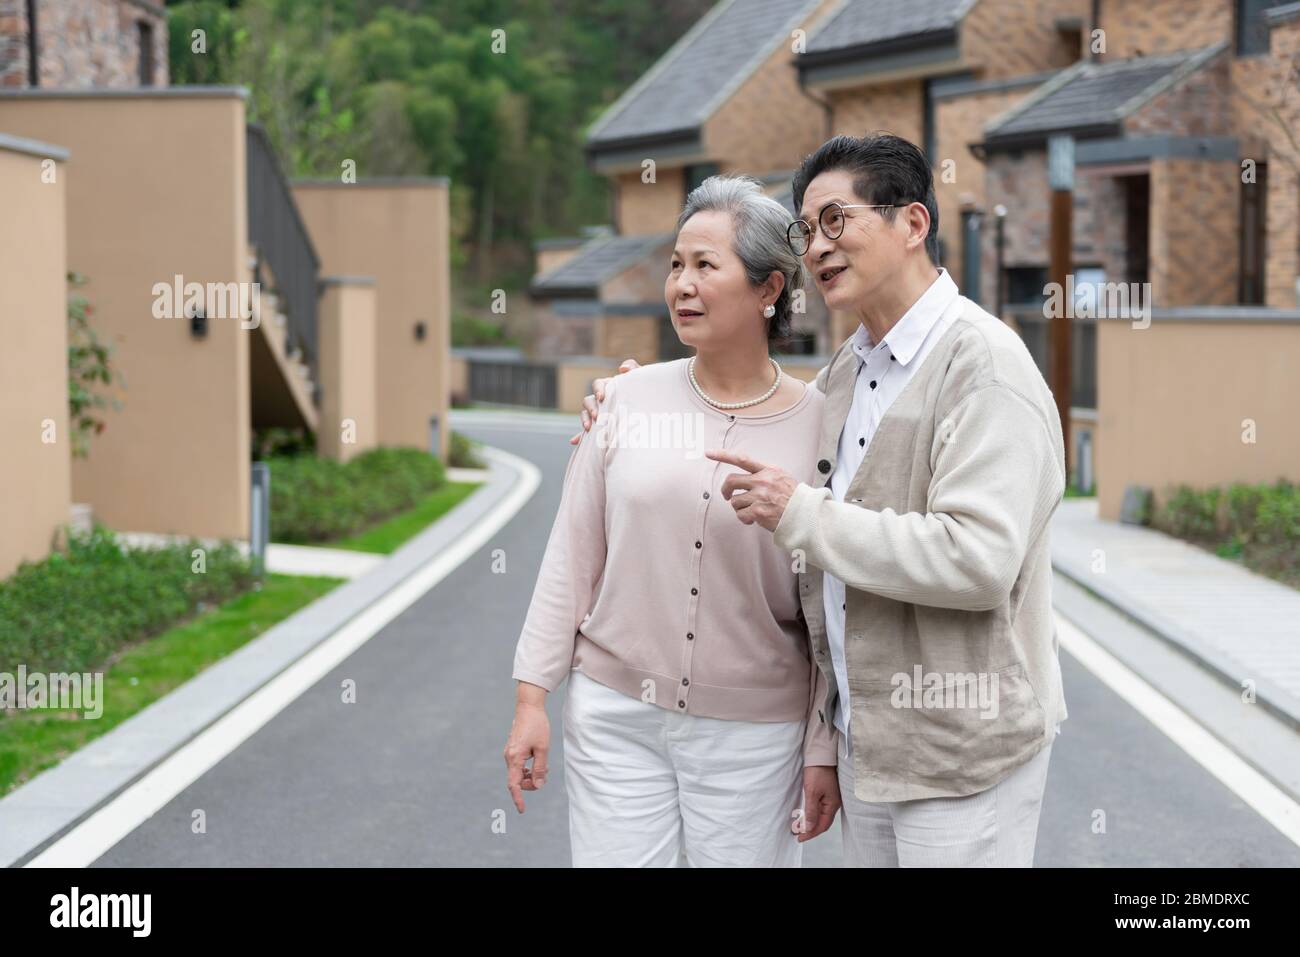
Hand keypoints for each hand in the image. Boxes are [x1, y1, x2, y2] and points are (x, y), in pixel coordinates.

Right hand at [504, 692, 549, 812]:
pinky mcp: (512, 749)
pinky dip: (527, 768)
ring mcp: (509, 753)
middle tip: (546, 774)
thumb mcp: (543, 748)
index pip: (514, 784)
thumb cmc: (537, 726)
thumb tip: (538, 786)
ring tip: (544, 766)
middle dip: (530, 783)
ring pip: (518, 773)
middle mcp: (509, 757)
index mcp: (514, 758)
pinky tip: (537, 761)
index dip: (518, 798)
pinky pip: (518, 765)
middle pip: (517, 780)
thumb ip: (540, 768)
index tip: (522, 810)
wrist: (528, 707)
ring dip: (530, 775)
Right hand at [569, 358, 639, 443]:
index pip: (598, 384)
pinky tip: (574, 442)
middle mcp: (602, 401)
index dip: (598, 389)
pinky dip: (580, 437)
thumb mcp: (642, 380)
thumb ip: (634, 369)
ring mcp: (600, 414)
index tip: (602, 397)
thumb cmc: (646, 393)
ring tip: (588, 428)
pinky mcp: (600, 428)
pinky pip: (588, 433)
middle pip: (588, 400)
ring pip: (586, 415)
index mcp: (610, 387)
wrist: (653, 411)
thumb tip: (622, 368)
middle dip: (591, 408)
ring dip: (584, 419)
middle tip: (597, 416)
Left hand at [706, 449, 797, 531]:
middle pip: (731, 481)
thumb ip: (765, 475)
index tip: (709, 453)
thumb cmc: (794, 499)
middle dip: (725, 490)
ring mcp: (760, 496)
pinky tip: (754, 519)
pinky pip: (741, 515)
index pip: (742, 459)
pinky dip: (744, 519)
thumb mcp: (783, 478)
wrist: (805, 515)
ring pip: (735, 501)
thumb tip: (747, 479)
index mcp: (768, 470)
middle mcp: (763, 481)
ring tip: (751, 511)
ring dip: (740, 508)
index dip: (723, 455)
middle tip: (727, 496)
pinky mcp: (758, 511)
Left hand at [793, 765, 840, 840]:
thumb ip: (811, 811)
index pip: (823, 825)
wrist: (821, 755)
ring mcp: (831, 798)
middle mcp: (834, 803)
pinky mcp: (826, 793)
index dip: (811, 833)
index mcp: (832, 804)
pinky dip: (812, 814)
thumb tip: (809, 828)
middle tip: (798, 834)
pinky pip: (820, 808)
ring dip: (811, 822)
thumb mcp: (812, 792)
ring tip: (799, 827)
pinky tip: (806, 815)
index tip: (800, 838)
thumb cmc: (818, 772)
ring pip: (821, 815)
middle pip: (823, 822)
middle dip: (811, 830)